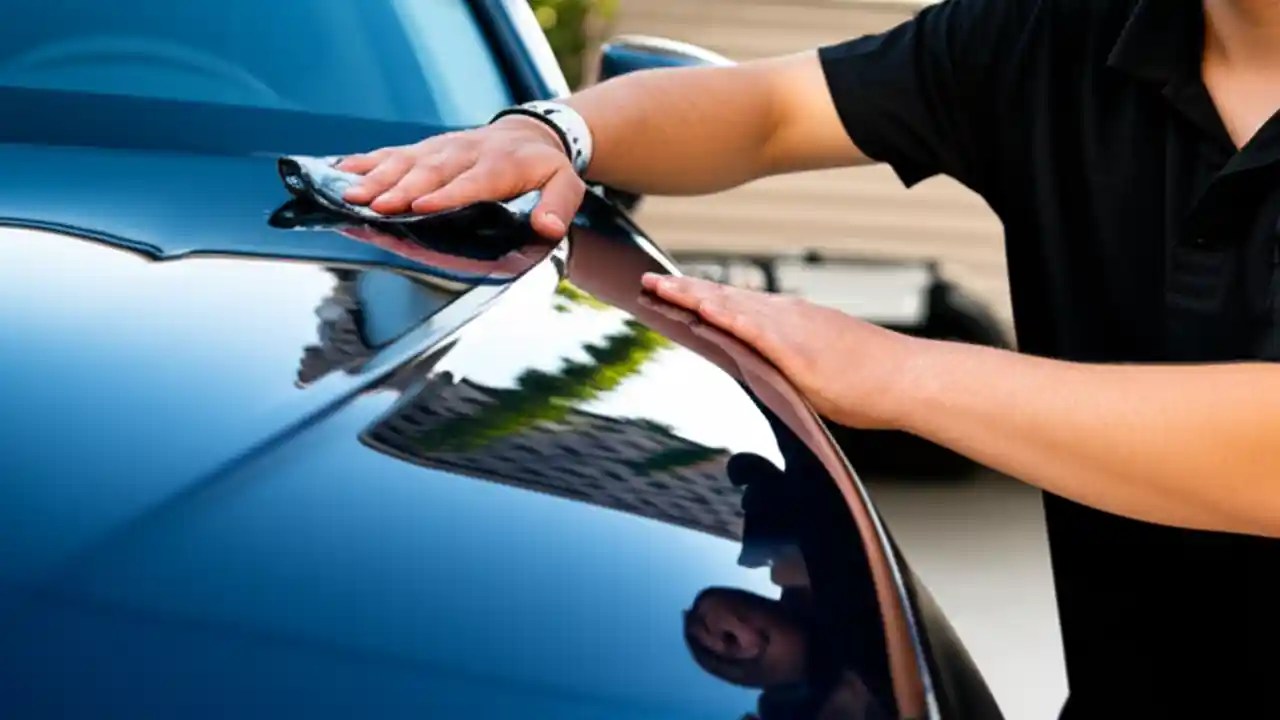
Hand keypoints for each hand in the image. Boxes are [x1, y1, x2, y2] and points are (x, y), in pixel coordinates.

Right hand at [335, 116, 585, 239]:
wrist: (531, 131)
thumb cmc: (545, 167)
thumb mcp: (566, 185)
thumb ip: (558, 206)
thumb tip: (547, 227)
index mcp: (500, 167)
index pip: (470, 182)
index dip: (445, 194)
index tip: (420, 207)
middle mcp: (465, 153)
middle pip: (430, 172)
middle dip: (400, 189)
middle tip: (373, 205)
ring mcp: (442, 148)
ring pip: (407, 160)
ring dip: (377, 177)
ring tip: (351, 194)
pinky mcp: (426, 148)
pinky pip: (393, 152)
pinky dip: (366, 161)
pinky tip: (340, 170)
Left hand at [640, 273, 930, 430]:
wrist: (906, 378)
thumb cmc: (871, 383)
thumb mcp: (818, 375)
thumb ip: (787, 372)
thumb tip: (769, 382)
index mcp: (789, 322)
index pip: (735, 304)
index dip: (701, 295)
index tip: (672, 289)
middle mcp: (785, 315)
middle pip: (724, 297)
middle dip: (683, 289)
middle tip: (647, 281)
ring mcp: (788, 327)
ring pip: (729, 304)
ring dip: (690, 295)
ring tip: (656, 288)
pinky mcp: (793, 345)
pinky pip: (749, 326)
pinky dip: (720, 314)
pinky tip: (697, 307)